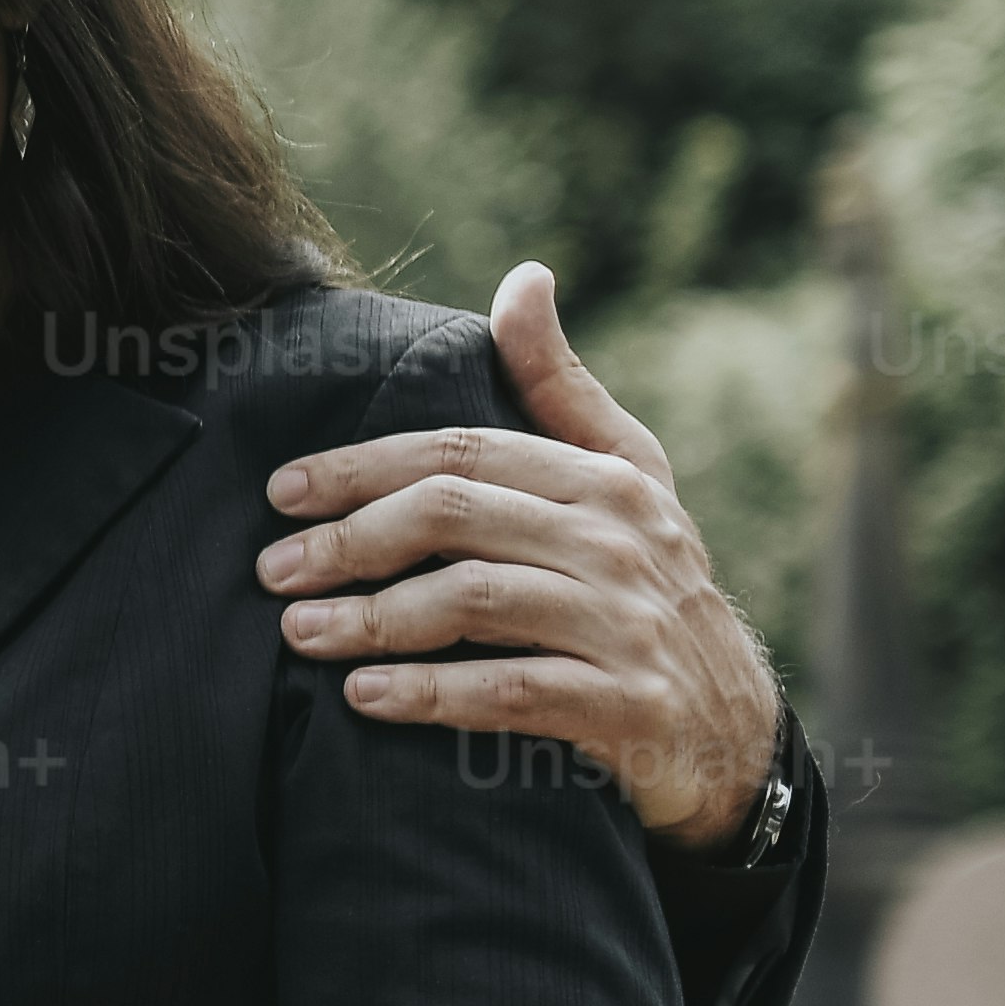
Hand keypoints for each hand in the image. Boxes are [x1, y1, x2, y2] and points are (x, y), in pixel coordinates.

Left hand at [256, 261, 783, 851]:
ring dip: (371, 617)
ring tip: (298, 632)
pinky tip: (363, 695)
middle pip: (456, 516)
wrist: (732, 727)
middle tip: (272, 570)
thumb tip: (524, 278)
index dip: (361, 468)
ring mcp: (627, 623)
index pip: (462, 453)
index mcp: (605, 480)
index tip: (280, 492)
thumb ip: (559, 387)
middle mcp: (619, 541)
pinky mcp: (626, 704)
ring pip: (473, 600)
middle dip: (350, 540)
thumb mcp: (623, 479)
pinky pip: (510, 691)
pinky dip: (429, 693)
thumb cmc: (649, 586)